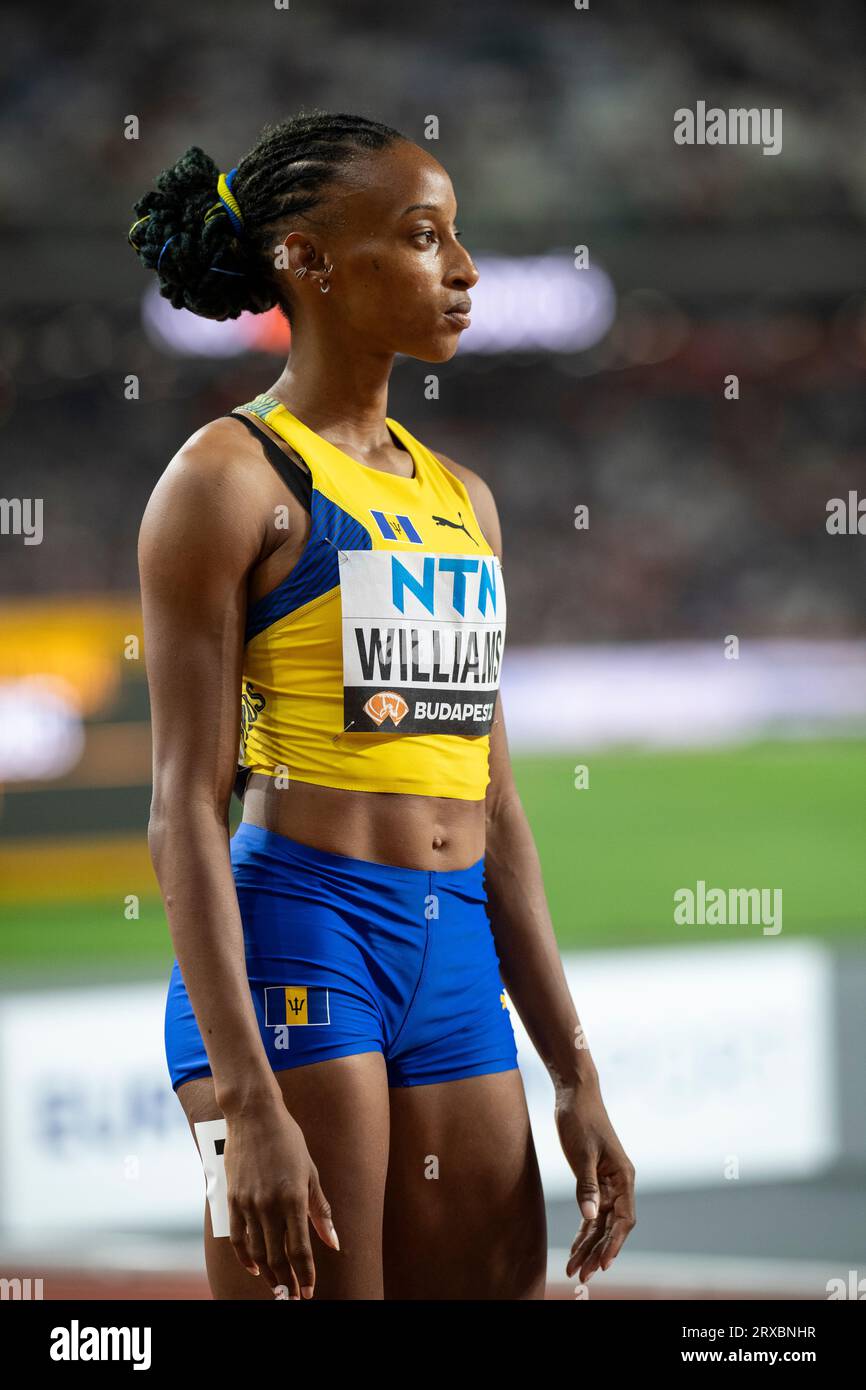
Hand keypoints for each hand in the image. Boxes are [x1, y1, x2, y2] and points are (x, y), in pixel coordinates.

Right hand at [223, 1099, 339, 1298]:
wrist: (254, 1116)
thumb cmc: (289, 1140)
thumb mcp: (311, 1173)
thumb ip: (321, 1211)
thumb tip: (333, 1242)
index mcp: (293, 1197)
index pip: (300, 1249)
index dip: (305, 1274)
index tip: (309, 1292)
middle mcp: (269, 1204)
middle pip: (278, 1256)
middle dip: (287, 1281)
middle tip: (293, 1296)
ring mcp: (248, 1203)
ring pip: (258, 1252)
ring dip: (269, 1274)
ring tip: (278, 1288)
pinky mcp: (232, 1200)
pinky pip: (238, 1238)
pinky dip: (246, 1258)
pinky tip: (256, 1268)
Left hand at [554, 1079, 635, 1284]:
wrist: (575, 1095)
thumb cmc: (581, 1119)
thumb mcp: (582, 1153)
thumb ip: (586, 1185)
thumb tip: (591, 1217)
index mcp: (623, 1176)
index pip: (624, 1219)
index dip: (614, 1243)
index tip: (602, 1263)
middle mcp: (619, 1183)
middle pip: (612, 1226)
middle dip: (598, 1251)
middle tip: (582, 1275)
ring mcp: (606, 1183)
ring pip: (601, 1223)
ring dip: (588, 1245)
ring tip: (575, 1268)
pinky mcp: (593, 1180)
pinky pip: (591, 1211)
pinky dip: (583, 1230)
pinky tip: (575, 1247)